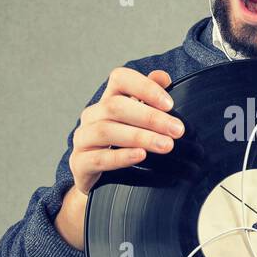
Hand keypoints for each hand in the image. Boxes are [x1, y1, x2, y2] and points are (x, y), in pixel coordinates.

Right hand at [69, 67, 184, 195]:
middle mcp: (92, 116)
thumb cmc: (121, 145)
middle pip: (115, 106)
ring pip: (106, 131)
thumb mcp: (137, 120)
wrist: (100, 180)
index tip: (170, 104)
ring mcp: (83, 139)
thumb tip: (163, 76)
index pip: (120, 78)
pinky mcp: (79, 163)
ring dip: (140, 137)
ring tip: (166, 145)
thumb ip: (148, 97)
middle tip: (176, 130)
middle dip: (150, 117)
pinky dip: (121, 156)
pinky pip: (99, 158)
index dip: (144, 87)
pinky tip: (141, 155)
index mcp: (107, 100)